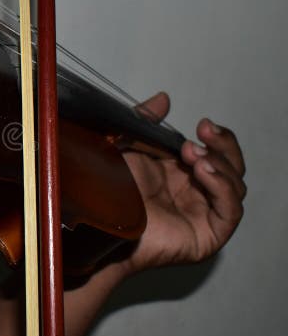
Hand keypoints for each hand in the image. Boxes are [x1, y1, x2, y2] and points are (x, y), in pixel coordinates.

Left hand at [120, 92, 245, 274]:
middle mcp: (193, 194)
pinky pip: (231, 211)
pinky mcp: (208, 235)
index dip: (216, 138)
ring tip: (195, 155)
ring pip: (235, 187)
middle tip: (203, 133)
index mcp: (178, 174)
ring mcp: (202, 215)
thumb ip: (145, 121)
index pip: (215, 154)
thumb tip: (163, 99)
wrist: (100, 222)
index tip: (204, 124)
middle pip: (231, 168)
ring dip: (220, 165)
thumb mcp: (126, 146)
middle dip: (222, 147)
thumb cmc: (108, 192)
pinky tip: (204, 172)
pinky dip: (223, 187)